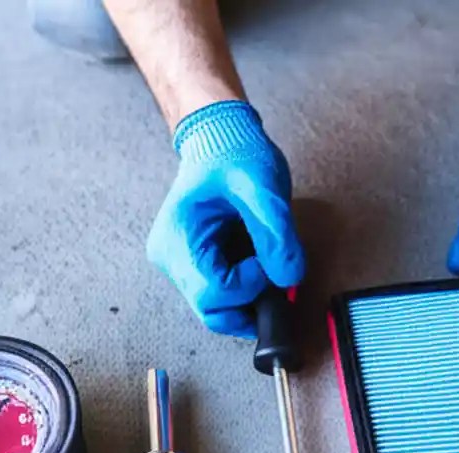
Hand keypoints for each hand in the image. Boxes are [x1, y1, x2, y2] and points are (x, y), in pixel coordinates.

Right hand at [147, 100, 304, 336]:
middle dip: (248, 301)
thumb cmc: (232, 153)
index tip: (268, 259)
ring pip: (215, 306)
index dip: (249, 286)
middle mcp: (170, 256)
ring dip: (247, 295)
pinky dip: (242, 286)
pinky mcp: (192, 263)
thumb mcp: (262, 186)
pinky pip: (218, 291)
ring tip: (263, 262)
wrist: (219, 137)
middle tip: (272, 274)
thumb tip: (288, 276)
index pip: (212, 293)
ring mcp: (178, 262)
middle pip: (210, 310)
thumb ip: (276, 233)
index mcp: (178, 236)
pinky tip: (253, 261)